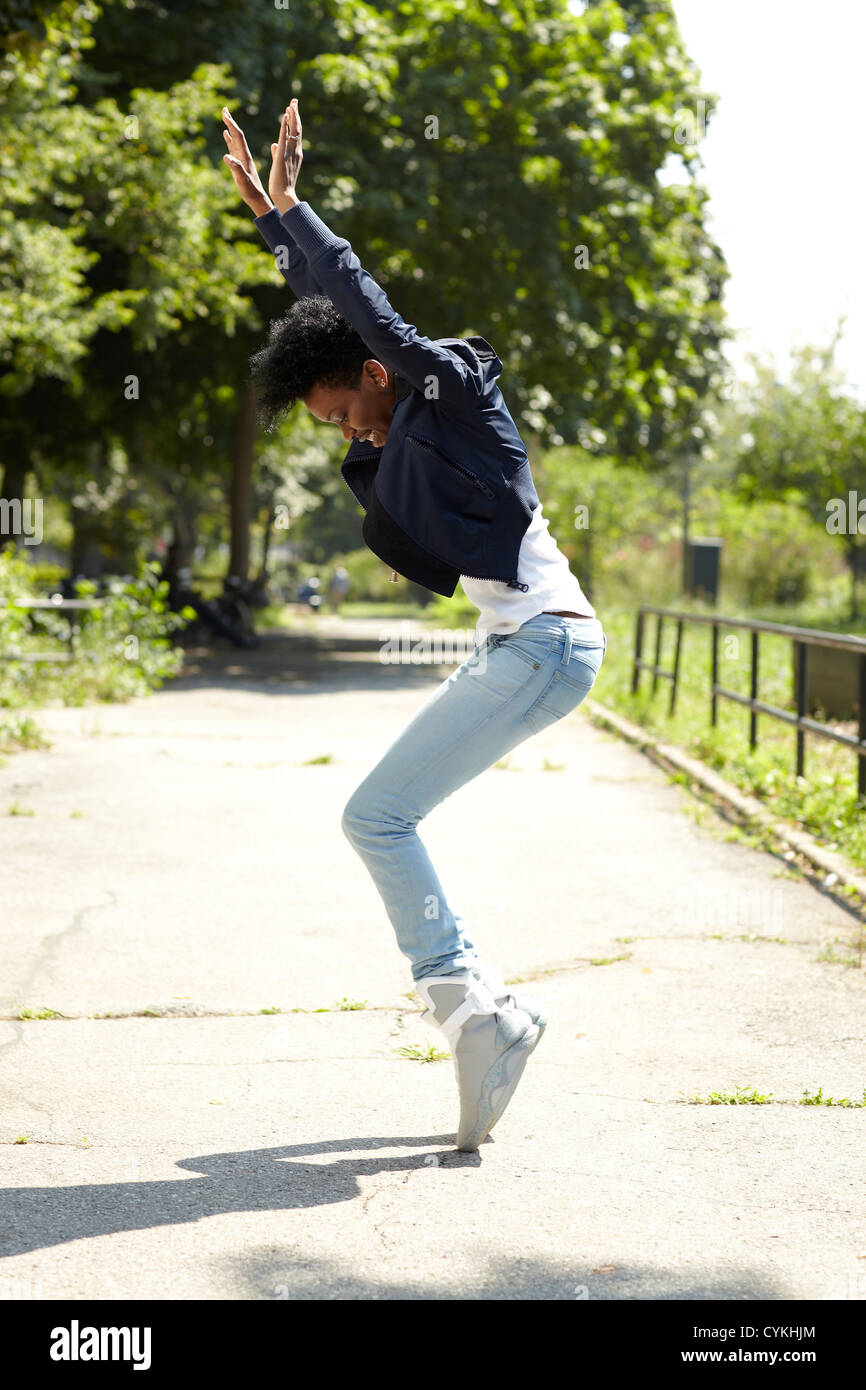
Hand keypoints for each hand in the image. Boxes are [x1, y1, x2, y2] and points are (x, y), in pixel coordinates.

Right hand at [221, 107, 271, 216]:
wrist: (258, 200)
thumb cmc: (250, 192)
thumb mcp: (242, 180)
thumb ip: (236, 168)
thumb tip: (226, 156)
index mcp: (245, 157)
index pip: (238, 137)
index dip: (232, 124)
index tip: (225, 113)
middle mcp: (244, 155)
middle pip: (237, 135)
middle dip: (231, 122)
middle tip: (224, 109)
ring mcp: (242, 159)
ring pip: (235, 140)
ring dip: (230, 128)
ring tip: (225, 117)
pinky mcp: (240, 164)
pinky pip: (234, 148)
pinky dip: (229, 139)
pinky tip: (226, 134)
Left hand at [269, 98, 302, 213]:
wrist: (284, 195)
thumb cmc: (281, 184)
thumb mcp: (279, 165)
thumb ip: (277, 153)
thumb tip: (274, 145)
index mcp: (295, 153)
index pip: (295, 134)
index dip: (294, 121)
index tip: (292, 109)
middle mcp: (295, 151)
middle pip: (297, 129)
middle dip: (296, 114)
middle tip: (294, 100)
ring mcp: (290, 152)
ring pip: (293, 130)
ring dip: (293, 116)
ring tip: (292, 103)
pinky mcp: (282, 154)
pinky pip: (285, 137)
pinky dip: (286, 125)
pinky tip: (286, 114)